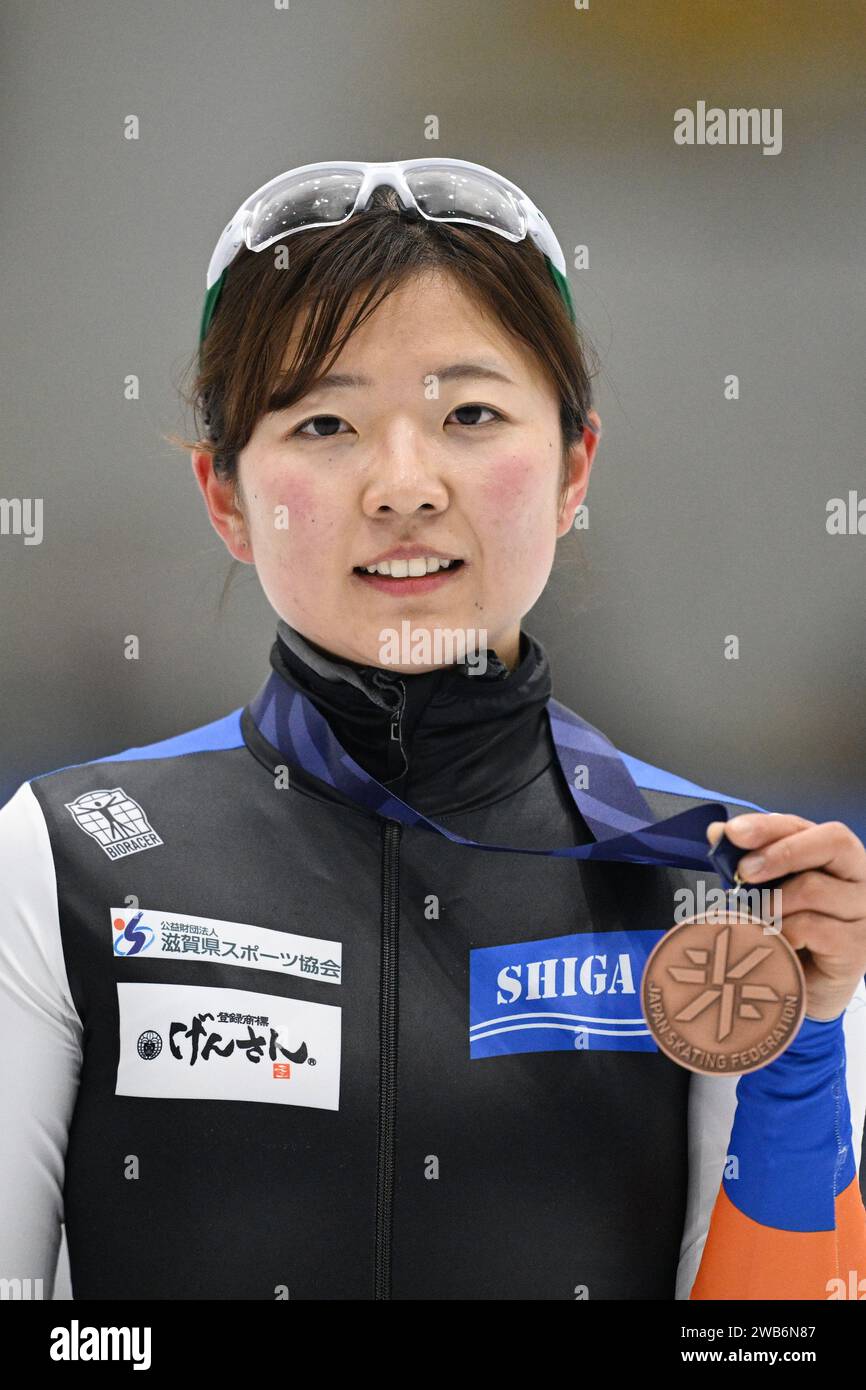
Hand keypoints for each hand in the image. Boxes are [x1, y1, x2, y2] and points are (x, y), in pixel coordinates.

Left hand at [705, 813, 865, 1021]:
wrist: (802, 986)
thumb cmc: (787, 930)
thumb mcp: (765, 890)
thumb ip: (747, 859)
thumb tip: (717, 832)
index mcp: (832, 854)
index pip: (805, 825)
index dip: (767, 826)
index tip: (732, 833)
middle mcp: (857, 876)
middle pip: (832, 842)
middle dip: (781, 852)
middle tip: (744, 871)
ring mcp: (863, 910)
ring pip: (814, 888)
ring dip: (775, 904)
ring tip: (761, 921)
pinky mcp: (858, 945)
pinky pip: (813, 927)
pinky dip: (785, 933)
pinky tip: (779, 943)